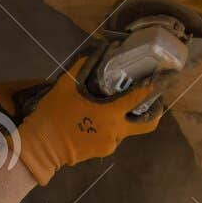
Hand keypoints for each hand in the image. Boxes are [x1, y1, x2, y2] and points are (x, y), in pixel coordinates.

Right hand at [16, 67, 161, 185]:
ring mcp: (111, 144)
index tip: (159, 81)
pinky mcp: (103, 152)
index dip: (150, 88)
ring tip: (115, 108)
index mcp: (110, 114)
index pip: (137, 99)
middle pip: (146, 125)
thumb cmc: (54, 114)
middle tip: (152, 102)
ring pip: (127, 130)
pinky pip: (114, 137)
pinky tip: (100, 120)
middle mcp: (116, 131)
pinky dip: (112, 128)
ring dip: (125, 119)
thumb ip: (81, 67)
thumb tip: (93, 50)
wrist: (42, 146)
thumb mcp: (65, 85)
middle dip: (154, 114)